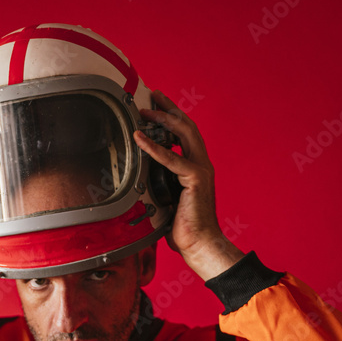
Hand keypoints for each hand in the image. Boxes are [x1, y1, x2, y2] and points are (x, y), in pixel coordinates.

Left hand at [133, 90, 243, 280]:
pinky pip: (172, 158)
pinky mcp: (195, 179)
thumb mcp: (168, 199)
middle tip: (152, 96)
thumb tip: (140, 176)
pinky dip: (154, 147)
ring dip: (163, 120)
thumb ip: (160, 183)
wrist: (200, 244)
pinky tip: (139, 138)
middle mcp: (202, 164)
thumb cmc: (184, 227)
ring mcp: (200, 170)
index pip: (186, 135)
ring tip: (145, 112)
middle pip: (187, 126)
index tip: (159, 105)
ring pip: (184, 134)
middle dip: (169, 109)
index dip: (173, 117)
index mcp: (197, 168)